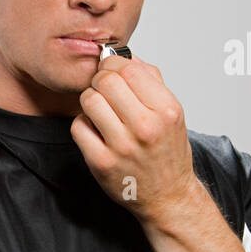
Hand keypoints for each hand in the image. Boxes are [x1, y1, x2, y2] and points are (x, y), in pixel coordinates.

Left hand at [70, 52, 201, 226]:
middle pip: (105, 81)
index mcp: (166, 110)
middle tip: (105, 90)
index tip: (112, 69)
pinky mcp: (101, 162)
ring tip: (101, 111)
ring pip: (89, 100)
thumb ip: (151, 80)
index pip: (128, 69)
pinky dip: (84, 125)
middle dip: (100, 80)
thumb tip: (124, 56)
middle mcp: (146, 127)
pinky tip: (96, 131)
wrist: (168, 195)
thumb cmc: (167, 151)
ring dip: (90, 101)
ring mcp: (122, 146)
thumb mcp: (172, 112)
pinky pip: (78, 126)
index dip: (114, 64)